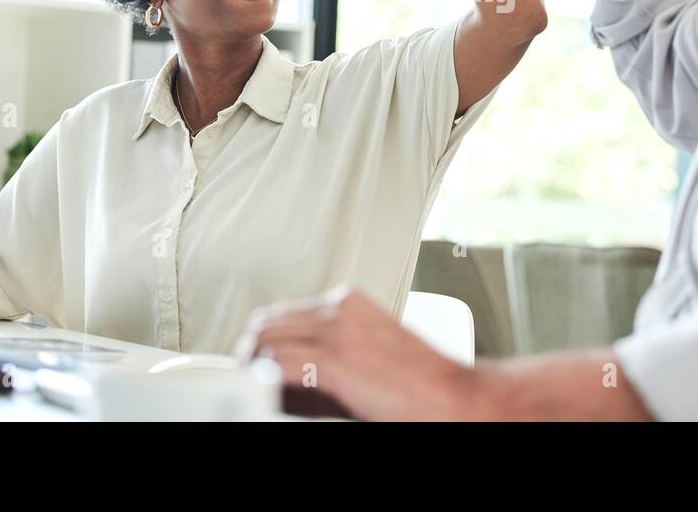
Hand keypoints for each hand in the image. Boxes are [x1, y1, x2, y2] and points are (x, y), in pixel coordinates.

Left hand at [237, 287, 477, 420]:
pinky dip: (261, 379)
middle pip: (268, 321)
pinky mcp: (332, 360)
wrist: (450, 396)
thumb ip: (332, 350)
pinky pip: (274, 364)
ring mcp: (334, 331)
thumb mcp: (371, 349)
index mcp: (349, 302)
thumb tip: (288, 371)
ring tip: (253, 388)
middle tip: (247, 378)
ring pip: (265, 339)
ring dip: (252, 365)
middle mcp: (338, 308)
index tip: (256, 360)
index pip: (284, 312)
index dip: (264, 339)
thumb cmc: (419, 382)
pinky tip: (262, 393)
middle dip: (252, 350)